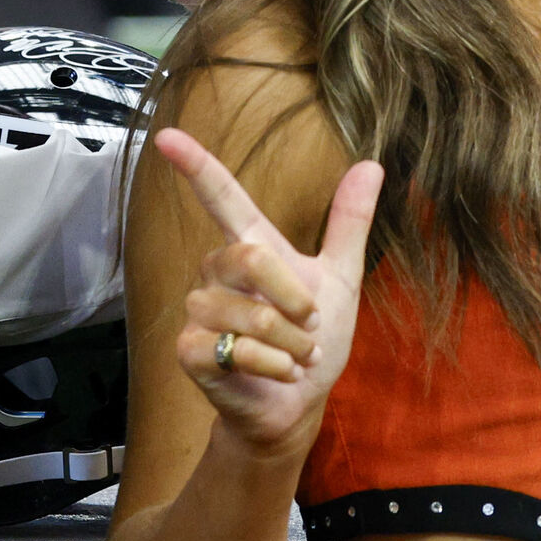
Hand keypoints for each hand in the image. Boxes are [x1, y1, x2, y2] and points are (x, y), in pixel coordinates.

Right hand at [156, 129, 380, 461]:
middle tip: (311, 326)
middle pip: (248, 258)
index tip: (168, 136)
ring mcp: (200, 312)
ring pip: (249, 314)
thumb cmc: (313, 340)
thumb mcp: (341, 278)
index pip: (221, 197)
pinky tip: (278, 373)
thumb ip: (349, 223)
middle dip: (294, 299)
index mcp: (251, 248)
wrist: (298, 404)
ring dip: (290, 342)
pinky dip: (272, 366)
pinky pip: (235, 350)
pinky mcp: (191, 351)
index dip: (196, 166)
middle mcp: (217, 274)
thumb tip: (372, 164)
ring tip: (296, 356)